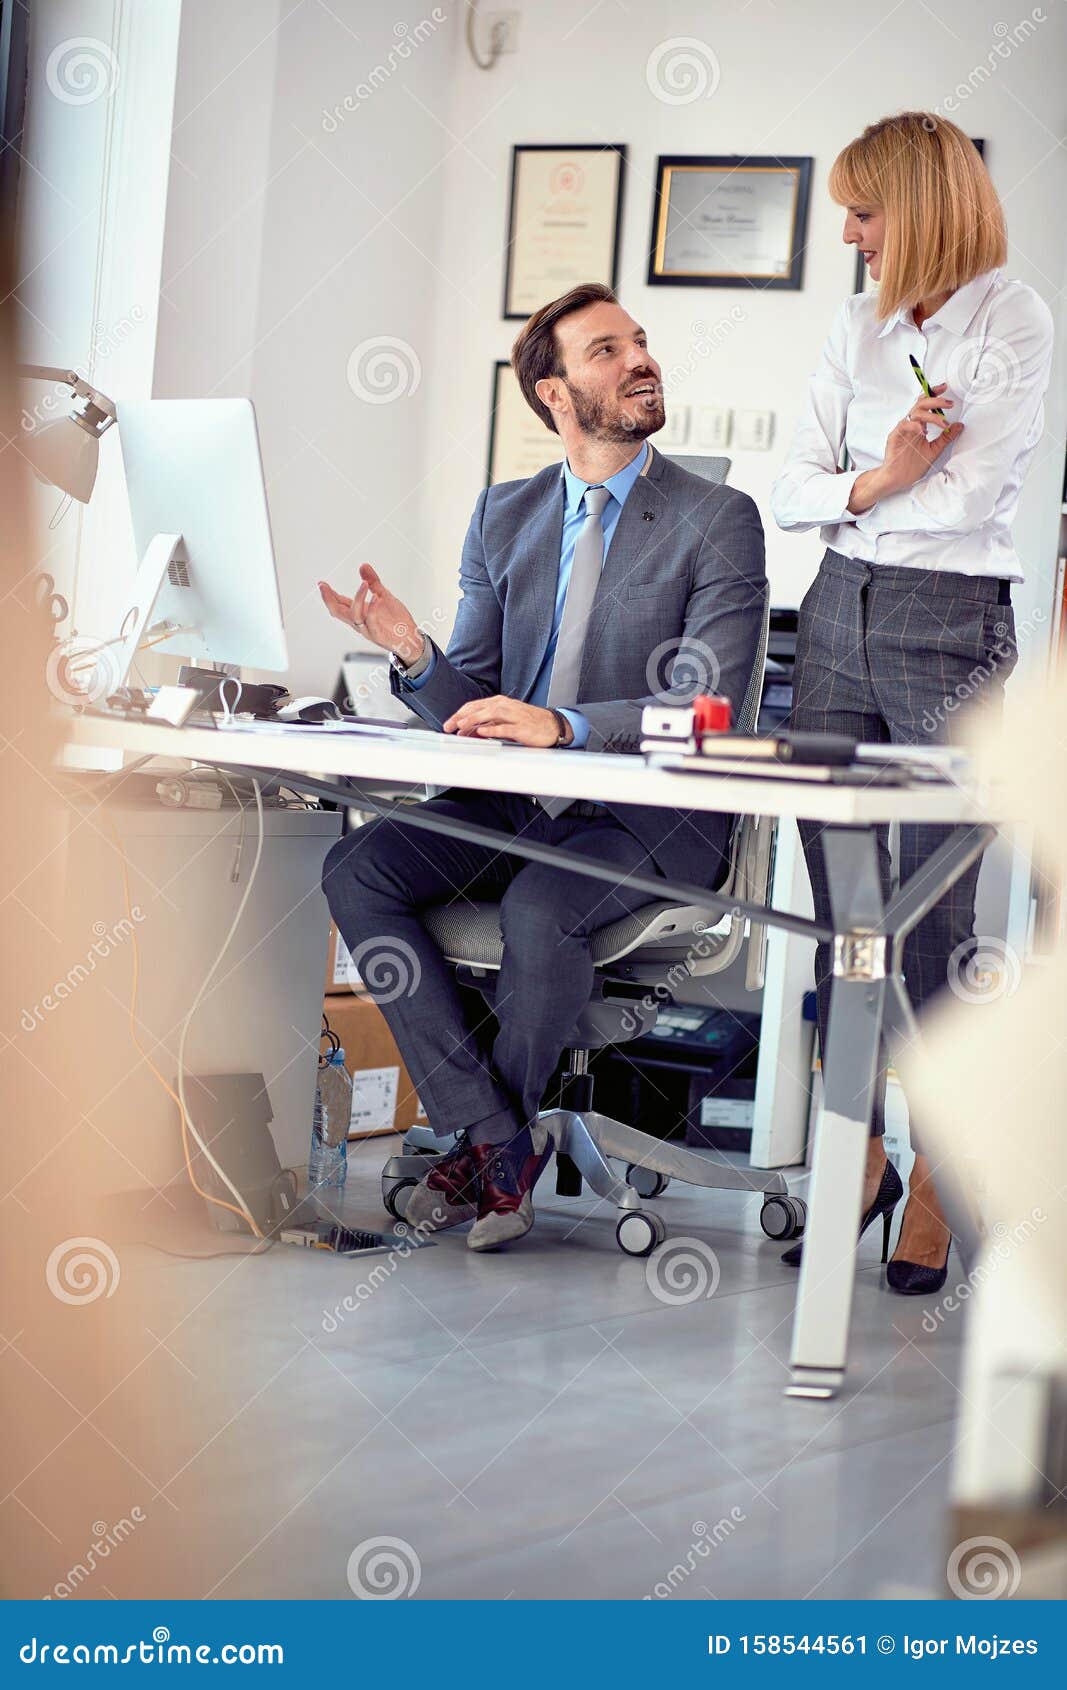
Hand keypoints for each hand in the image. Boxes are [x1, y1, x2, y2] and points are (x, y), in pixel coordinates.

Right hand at [318, 565, 423, 664]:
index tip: (321, 584)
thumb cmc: (396, 621)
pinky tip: (375, 597)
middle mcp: (359, 622)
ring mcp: (367, 629)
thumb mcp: (384, 596)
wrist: (411, 638)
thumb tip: (363, 566)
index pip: (339, 604)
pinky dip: (372, 609)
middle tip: (324, 586)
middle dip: (329, 599)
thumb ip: (373, 582)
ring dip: (357, 598)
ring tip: (364, 584)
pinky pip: (372, 622)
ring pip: (354, 616)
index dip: (329, 595)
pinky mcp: (378, 635)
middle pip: (338, 612)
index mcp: (359, 613)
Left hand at [443, 696, 568, 746]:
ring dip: (473, 720)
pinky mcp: (522, 727)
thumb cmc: (528, 723)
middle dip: (461, 717)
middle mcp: (505, 706)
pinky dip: (492, 729)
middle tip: (449, 727)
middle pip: (479, 708)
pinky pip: (505, 727)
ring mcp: (514, 715)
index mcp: (499, 703)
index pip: (474, 705)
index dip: (459, 714)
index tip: (449, 724)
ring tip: (460, 727)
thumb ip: (487, 725)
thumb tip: (469, 732)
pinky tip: (482, 733)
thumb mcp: (504, 723)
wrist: (552, 725)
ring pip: (489, 714)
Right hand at [881, 385, 962, 491]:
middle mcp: (911, 425)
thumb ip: (946, 438)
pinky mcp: (895, 437)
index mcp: (919, 425)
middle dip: (936, 401)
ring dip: (931, 415)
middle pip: (921, 404)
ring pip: (915, 413)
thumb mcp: (935, 450)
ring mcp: (902, 430)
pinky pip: (904, 425)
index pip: (926, 404)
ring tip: (943, 423)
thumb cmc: (912, 466)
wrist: (898, 479)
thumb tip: (960, 425)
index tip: (945, 388)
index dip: (934, 394)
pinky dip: (915, 426)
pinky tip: (923, 432)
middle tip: (949, 404)